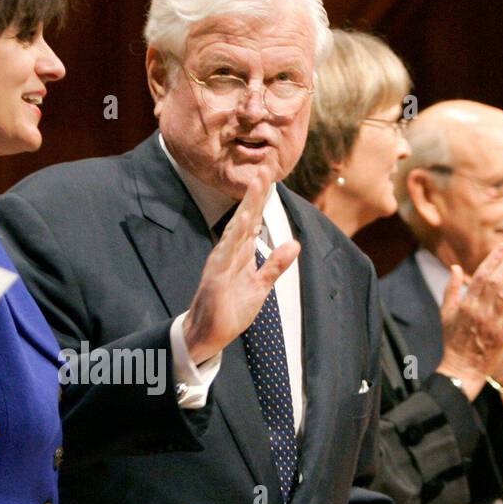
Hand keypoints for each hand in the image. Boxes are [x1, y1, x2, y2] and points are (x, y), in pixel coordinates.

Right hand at [181, 172, 298, 364]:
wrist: (208, 334)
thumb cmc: (230, 310)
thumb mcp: (260, 286)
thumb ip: (275, 265)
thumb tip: (294, 244)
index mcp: (240, 253)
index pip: (253, 221)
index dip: (262, 200)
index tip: (270, 177)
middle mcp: (229, 252)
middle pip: (244, 217)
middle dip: (256, 194)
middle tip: (265, 169)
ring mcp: (221, 262)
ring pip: (236, 228)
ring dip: (247, 206)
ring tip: (257, 185)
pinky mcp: (216, 277)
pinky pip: (226, 253)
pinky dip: (234, 236)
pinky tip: (242, 220)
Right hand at [435, 241, 502, 389]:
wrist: (462, 369)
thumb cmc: (454, 341)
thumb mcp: (445, 314)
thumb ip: (451, 289)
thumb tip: (457, 268)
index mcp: (464, 305)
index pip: (481, 277)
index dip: (493, 260)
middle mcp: (477, 312)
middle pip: (496, 281)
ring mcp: (491, 323)